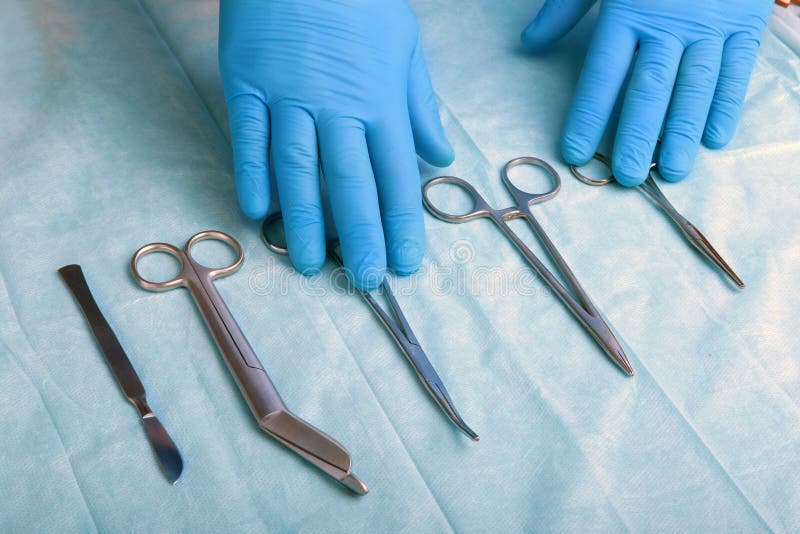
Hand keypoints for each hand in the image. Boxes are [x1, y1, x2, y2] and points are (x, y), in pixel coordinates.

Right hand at [219, 0, 453, 288]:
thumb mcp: (406, 44)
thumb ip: (420, 105)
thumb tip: (440, 156)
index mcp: (381, 100)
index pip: (395, 174)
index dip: (400, 223)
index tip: (404, 262)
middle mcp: (337, 106)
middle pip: (350, 183)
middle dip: (359, 237)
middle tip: (363, 282)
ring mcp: (288, 96)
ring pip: (298, 170)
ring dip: (305, 222)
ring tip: (308, 264)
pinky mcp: (247, 83)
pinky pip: (249, 138)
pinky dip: (252, 176)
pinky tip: (257, 213)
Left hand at [521, 0, 771, 184]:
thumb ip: (564, 9)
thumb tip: (528, 44)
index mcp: (627, 10)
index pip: (603, 73)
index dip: (588, 115)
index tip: (575, 152)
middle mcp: (668, 22)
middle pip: (650, 88)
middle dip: (638, 136)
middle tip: (629, 177)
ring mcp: (711, 23)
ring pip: (695, 86)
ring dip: (683, 133)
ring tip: (672, 173)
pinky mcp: (745, 22)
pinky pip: (737, 69)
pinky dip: (727, 105)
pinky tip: (715, 139)